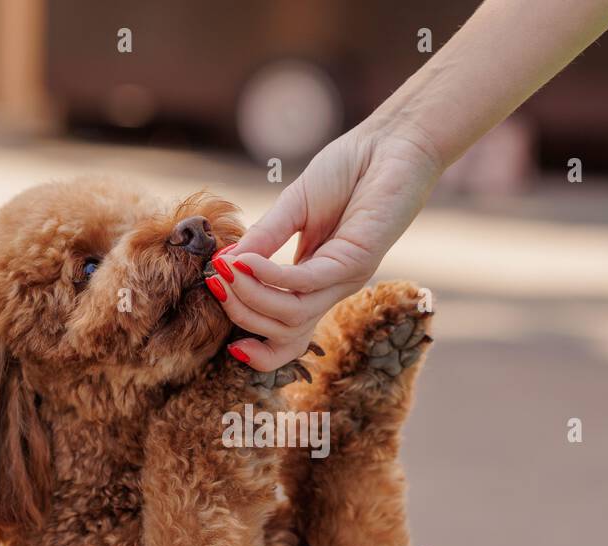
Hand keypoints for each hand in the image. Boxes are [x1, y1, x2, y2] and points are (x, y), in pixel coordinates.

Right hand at [208, 121, 442, 370]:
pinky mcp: (356, 261)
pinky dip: (271, 275)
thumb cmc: (348, 170)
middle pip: (283, 330)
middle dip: (242, 313)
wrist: (391, 142)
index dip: (255, 342)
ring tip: (227, 271)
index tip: (223, 329)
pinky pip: (306, 282)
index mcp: (316, 280)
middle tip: (216, 283)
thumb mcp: (292, 207)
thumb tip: (224, 264)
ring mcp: (345, 278)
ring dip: (252, 296)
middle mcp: (331, 287)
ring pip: (292, 313)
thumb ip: (262, 238)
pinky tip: (247, 261)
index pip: (285, 332)